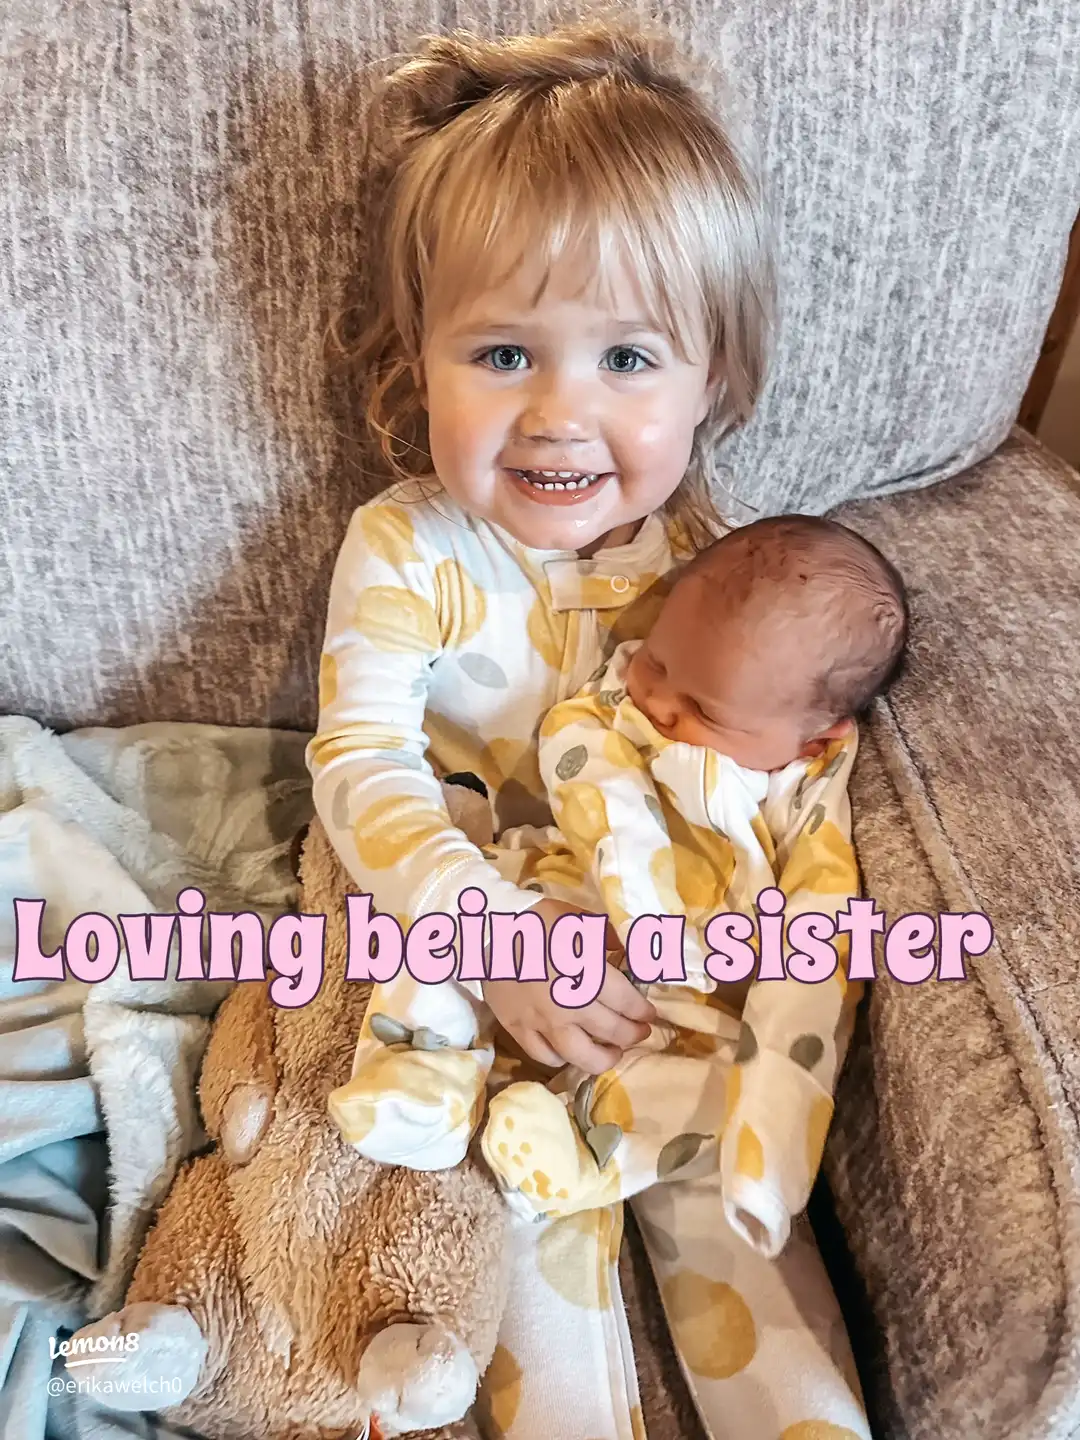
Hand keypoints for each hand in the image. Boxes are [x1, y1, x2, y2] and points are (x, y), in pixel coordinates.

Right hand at [482, 899, 655, 1073]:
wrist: (489, 927)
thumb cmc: (539, 919)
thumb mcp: (581, 920)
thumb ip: (610, 940)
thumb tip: (631, 956)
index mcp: (587, 974)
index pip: (627, 1003)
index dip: (643, 1011)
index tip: (649, 1013)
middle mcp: (568, 1004)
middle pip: (611, 1032)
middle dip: (632, 1034)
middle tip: (639, 1032)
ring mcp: (542, 1021)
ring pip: (581, 1056)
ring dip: (604, 1058)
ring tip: (613, 1053)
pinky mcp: (518, 1028)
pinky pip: (545, 1056)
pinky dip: (562, 1058)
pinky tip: (570, 1051)